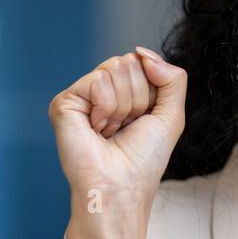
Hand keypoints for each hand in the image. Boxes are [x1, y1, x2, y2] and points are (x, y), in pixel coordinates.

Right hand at [49, 47, 186, 220]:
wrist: (121, 187)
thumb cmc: (144, 159)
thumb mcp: (172, 115)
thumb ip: (173, 79)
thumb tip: (141, 51)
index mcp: (125, 93)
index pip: (143, 63)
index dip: (152, 92)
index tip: (143, 120)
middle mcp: (101, 91)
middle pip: (129, 63)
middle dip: (139, 98)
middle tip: (125, 127)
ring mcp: (82, 96)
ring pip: (115, 68)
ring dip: (124, 106)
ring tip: (111, 131)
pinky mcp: (64, 103)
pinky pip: (97, 81)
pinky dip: (107, 108)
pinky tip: (97, 129)